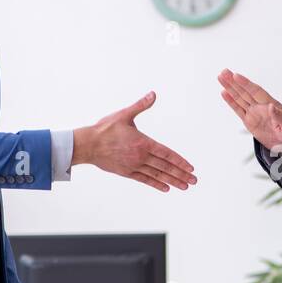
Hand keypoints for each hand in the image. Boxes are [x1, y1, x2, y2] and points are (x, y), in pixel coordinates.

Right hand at [72, 91, 196, 191]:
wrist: (87, 145)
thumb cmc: (105, 129)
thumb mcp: (124, 115)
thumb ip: (141, 105)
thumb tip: (153, 94)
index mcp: (143, 143)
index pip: (167, 154)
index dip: (180, 161)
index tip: (191, 168)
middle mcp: (141, 157)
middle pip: (165, 167)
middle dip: (181, 174)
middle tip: (194, 180)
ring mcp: (134, 166)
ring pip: (157, 175)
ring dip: (172, 181)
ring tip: (184, 186)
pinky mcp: (126, 172)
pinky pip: (144, 180)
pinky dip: (156, 184)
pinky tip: (166, 188)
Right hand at [217, 69, 281, 152]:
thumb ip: (280, 116)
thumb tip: (271, 106)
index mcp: (271, 104)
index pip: (256, 91)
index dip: (246, 84)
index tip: (236, 75)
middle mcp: (261, 106)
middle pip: (245, 91)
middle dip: (234, 82)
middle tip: (224, 71)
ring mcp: (254, 113)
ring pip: (239, 98)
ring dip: (230, 88)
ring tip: (220, 77)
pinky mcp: (249, 121)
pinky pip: (238, 110)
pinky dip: (231, 102)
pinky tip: (224, 92)